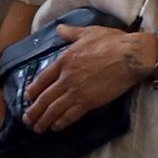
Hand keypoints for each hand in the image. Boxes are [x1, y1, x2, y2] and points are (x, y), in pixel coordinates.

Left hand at [18, 23, 152, 132]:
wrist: (131, 56)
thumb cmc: (111, 42)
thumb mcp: (88, 32)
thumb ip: (71, 33)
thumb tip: (60, 28)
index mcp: (64, 61)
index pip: (42, 79)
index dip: (33, 90)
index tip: (27, 97)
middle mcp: (66, 78)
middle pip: (44, 98)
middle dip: (34, 111)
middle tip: (26, 119)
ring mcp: (76, 92)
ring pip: (54, 109)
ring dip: (43, 120)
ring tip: (37, 128)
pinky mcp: (89, 102)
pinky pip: (70, 115)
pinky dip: (61, 123)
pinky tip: (55, 127)